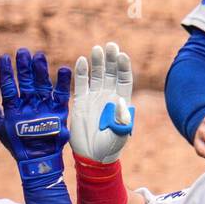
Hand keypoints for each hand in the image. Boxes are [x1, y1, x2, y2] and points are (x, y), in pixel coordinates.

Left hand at [0, 48, 70, 171]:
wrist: (37, 160)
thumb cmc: (16, 145)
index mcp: (14, 106)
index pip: (8, 85)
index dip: (6, 72)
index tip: (4, 58)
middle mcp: (29, 103)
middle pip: (27, 81)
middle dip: (24, 67)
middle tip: (23, 52)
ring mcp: (44, 106)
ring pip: (42, 84)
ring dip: (40, 70)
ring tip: (38, 57)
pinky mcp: (58, 111)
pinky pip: (61, 95)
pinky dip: (63, 83)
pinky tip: (63, 70)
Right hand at [69, 42, 134, 164]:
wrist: (92, 157)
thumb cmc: (110, 148)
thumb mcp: (119, 136)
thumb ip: (122, 120)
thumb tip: (120, 101)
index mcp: (121, 102)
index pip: (124, 80)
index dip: (124, 68)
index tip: (122, 56)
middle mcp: (108, 96)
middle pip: (111, 73)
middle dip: (111, 59)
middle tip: (110, 45)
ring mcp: (94, 97)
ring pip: (97, 75)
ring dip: (97, 62)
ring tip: (97, 49)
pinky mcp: (80, 101)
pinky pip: (81, 83)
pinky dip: (81, 72)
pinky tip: (81, 60)